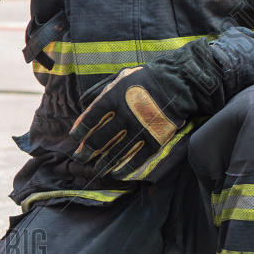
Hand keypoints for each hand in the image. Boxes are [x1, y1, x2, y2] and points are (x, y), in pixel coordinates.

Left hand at [68, 42, 225, 178]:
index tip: (75, 137)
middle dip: (86, 151)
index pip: (90, 118)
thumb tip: (83, 103)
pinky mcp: (155, 139)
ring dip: (104, 163)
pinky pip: (137, 158)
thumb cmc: (145, 80)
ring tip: (96, 169)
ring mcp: (140, 128)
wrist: (177, 84)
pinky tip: (117, 174)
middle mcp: (124, 115)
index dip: (80, 129)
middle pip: (99, 139)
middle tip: (79, 158)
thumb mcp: (119, 78)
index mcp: (113, 98)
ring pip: (116, 152)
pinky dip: (126, 168)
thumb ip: (100, 91)